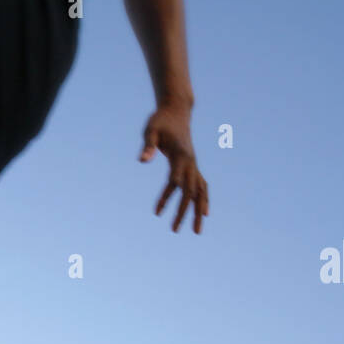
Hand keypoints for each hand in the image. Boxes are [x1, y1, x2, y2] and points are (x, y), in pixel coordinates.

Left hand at [139, 105, 208, 232]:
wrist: (177, 110)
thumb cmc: (160, 120)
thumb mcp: (151, 130)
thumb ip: (148, 145)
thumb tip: (143, 161)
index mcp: (180, 155)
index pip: (175, 177)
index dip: (169, 193)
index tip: (159, 210)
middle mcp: (190, 162)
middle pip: (189, 191)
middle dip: (183, 211)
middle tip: (175, 230)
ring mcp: (193, 165)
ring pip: (199, 192)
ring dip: (197, 212)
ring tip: (196, 232)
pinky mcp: (192, 166)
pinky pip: (199, 186)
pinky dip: (201, 200)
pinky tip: (201, 215)